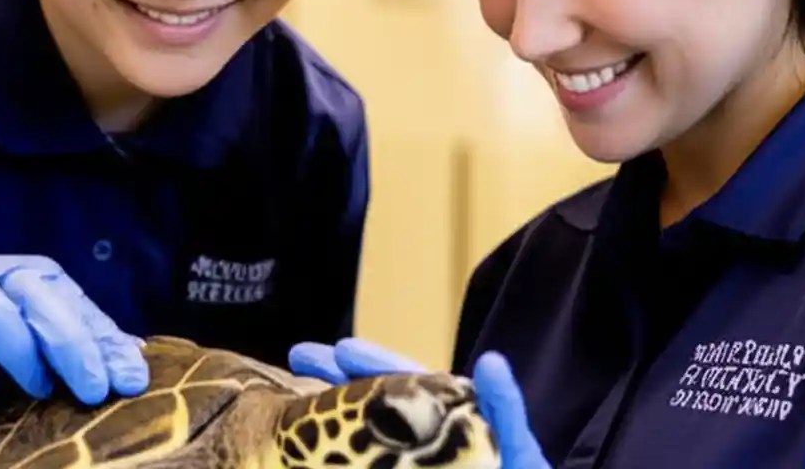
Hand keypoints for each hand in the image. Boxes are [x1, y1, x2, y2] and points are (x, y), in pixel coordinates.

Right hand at [0, 252, 149, 403]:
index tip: (133, 384)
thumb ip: (83, 340)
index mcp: (38, 278)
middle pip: (41, 301)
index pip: (80, 310)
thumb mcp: (34, 321)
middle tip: (94, 392)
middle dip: (72, 347)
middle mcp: (2, 278)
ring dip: (19, 352)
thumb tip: (135, 364)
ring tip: (38, 389)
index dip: (108, 347)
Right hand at [289, 340, 548, 467]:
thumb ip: (503, 408)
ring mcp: (405, 456)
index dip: (372, 363)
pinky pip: (358, 461)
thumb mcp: (516, 445)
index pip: (403, 381)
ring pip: (361, 431)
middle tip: (300, 355)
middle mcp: (421, 437)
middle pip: (372, 400)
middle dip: (336, 377)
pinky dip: (329, 453)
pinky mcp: (391, 467)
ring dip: (326, 412)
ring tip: (287, 399)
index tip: (339, 348)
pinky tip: (302, 449)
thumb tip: (491, 361)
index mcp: (446, 417)